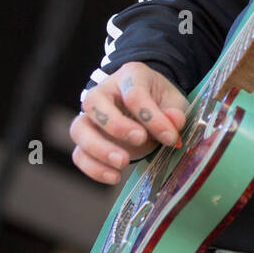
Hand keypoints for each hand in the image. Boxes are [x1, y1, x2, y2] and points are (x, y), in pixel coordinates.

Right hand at [70, 61, 188, 184]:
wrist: (148, 109)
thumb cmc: (160, 102)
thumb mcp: (173, 101)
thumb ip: (175, 111)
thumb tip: (174, 121)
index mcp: (130, 76)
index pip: (134, 93)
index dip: (151, 116)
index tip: (170, 137)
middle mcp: (103, 92)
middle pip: (94, 103)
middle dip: (115, 124)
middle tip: (139, 140)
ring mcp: (90, 116)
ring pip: (79, 129)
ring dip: (99, 149)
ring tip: (123, 163)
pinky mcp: (86, 140)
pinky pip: (79, 154)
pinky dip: (93, 168)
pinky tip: (114, 176)